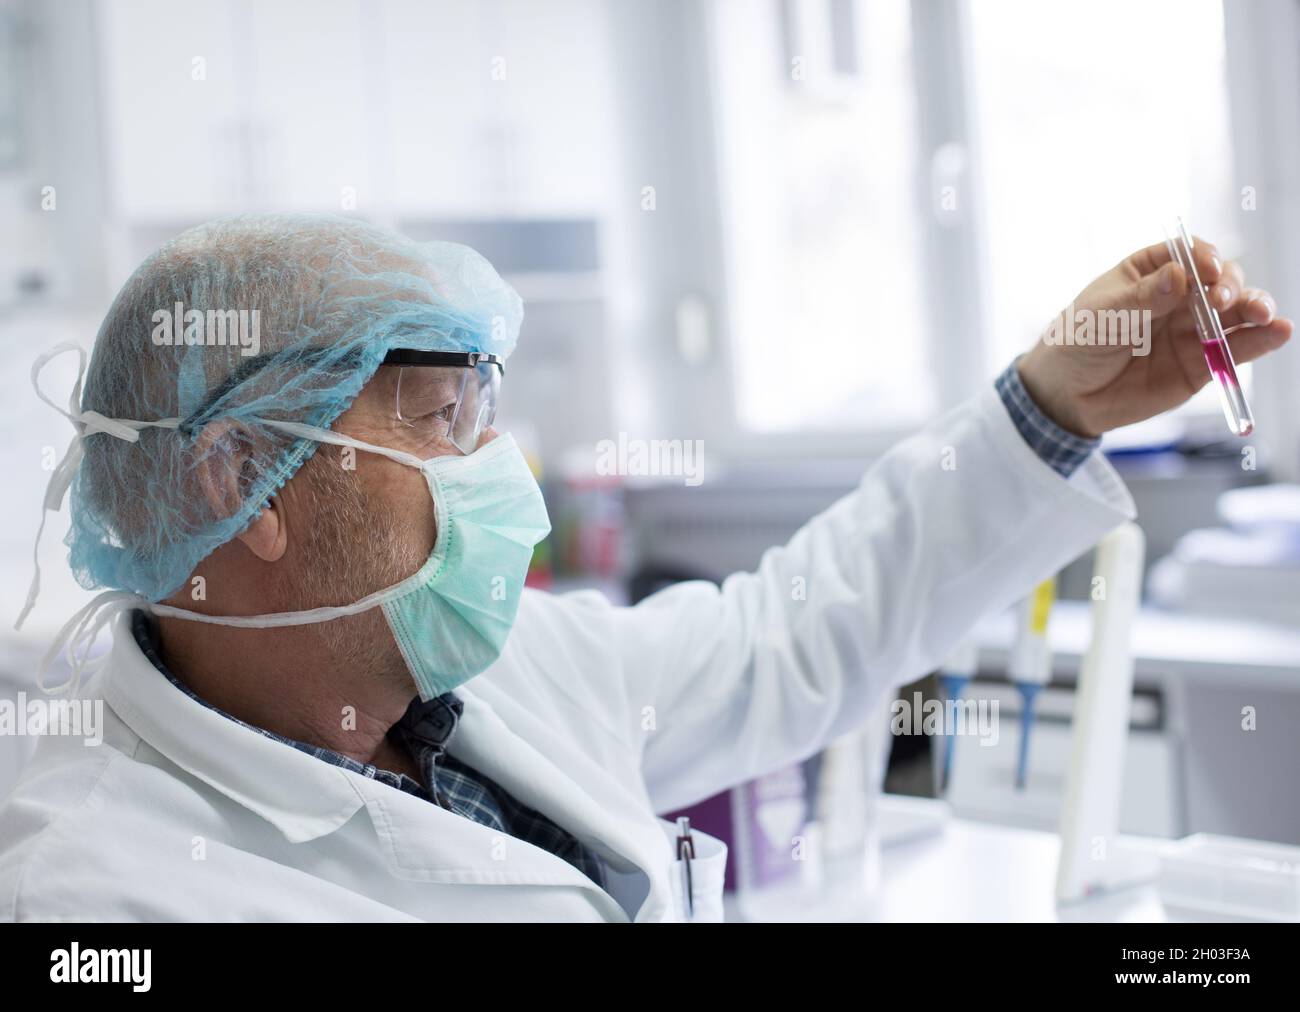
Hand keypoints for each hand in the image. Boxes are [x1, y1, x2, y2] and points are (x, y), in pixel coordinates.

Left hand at [1016, 238, 1292, 437]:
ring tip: (1264, 315)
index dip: (1203, 258)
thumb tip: (1178, 276)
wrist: (1067, 395)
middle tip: (1220, 301)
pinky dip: (1260, 340)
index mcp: (1150, 271)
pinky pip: (1235, 349)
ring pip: (1236, 312)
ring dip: (1255, 308)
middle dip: (1229, 285)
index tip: (1207, 270)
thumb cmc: (1077, 342)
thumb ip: (1141, 299)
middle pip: (1220, 280)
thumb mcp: (1101, 316)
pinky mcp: (1200, 363)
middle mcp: (1179, 296)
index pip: (1189, 254)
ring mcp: (1192, 329)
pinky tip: (1279, 332)